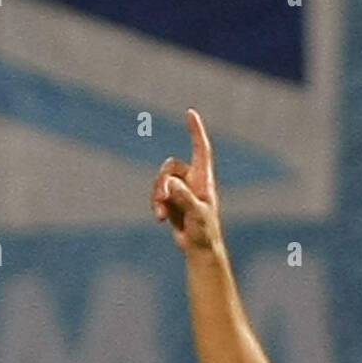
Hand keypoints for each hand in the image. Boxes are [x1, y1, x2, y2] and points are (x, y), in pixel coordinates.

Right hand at [151, 108, 220, 252]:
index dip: (196, 131)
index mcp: (204, 180)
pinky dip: (156, 204)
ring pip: (160, 182)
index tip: (191, 113)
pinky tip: (160, 219)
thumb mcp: (196, 214)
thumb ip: (184, 198)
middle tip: (162, 199)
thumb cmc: (205, 232)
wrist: (200, 249)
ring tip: (160, 215)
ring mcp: (181, 190)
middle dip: (162, 182)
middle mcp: (192, 181)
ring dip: (157, 197)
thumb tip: (170, 184)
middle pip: (170, 167)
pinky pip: (157, 194)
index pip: (201, 150)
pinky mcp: (172, 201)